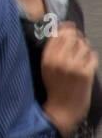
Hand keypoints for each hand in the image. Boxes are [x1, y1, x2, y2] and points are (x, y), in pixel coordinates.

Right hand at [40, 21, 97, 137]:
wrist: (62, 110)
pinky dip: (92, 57)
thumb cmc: (55, 88)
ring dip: (85, 47)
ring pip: (83, 45)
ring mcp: (73, 67)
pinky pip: (92, 56)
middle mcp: (59, 61)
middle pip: (71, 37)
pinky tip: (88, 62)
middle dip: (76, 37)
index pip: (57, 34)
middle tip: (78, 40)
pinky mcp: (86, 74)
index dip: (65, 28)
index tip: (69, 27)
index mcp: (47, 59)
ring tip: (82, 54)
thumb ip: (51, 52)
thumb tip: (61, 32)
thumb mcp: (46, 68)